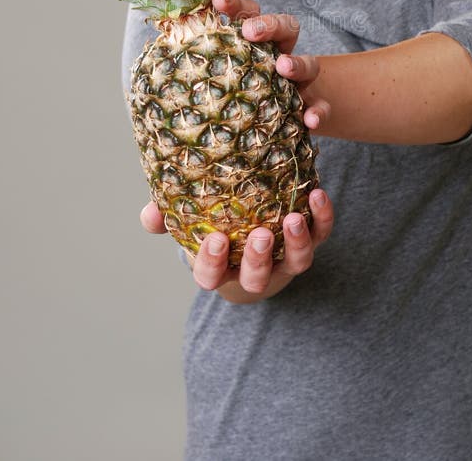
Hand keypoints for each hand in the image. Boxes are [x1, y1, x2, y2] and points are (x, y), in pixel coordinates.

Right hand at [140, 188, 333, 302]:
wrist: (248, 235)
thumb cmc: (213, 228)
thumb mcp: (186, 223)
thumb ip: (166, 218)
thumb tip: (150, 213)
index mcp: (220, 269)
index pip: (211, 277)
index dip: (212, 263)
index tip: (215, 239)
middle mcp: (254, 270)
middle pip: (257, 276)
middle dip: (258, 259)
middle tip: (260, 234)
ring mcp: (284, 259)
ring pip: (296, 261)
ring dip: (297, 242)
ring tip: (294, 217)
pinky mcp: (308, 242)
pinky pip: (320, 234)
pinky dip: (322, 218)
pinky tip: (317, 194)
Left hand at [211, 0, 329, 130]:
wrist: (285, 116)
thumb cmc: (242, 89)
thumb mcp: (222, 70)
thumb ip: (201, 55)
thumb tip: (162, 36)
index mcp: (257, 40)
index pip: (249, 13)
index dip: (235, 5)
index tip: (216, 0)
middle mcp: (282, 53)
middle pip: (284, 27)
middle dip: (268, 25)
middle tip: (250, 31)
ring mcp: (301, 80)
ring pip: (309, 63)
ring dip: (298, 63)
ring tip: (284, 68)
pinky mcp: (313, 105)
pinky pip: (322, 106)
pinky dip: (319, 111)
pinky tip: (310, 121)